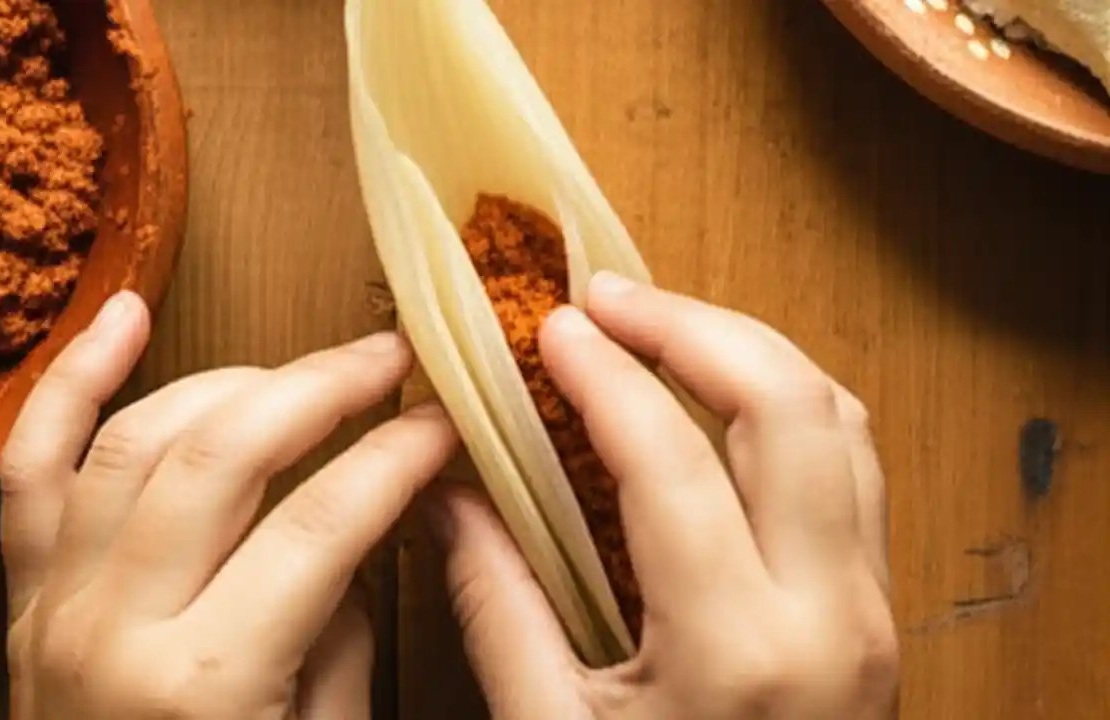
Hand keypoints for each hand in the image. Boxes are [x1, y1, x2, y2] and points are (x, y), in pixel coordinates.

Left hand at [0, 291, 456, 719]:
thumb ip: (342, 634)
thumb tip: (363, 527)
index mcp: (205, 686)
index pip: (323, 525)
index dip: (396, 457)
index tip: (445, 419)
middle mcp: (115, 627)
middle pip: (226, 455)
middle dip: (323, 388)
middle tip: (388, 359)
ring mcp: (55, 602)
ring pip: (135, 438)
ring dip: (230, 378)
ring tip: (302, 367)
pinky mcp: (24, 592)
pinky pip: (30, 464)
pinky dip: (72, 379)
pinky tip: (122, 313)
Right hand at [429, 273, 897, 718]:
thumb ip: (496, 605)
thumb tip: (444, 492)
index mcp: (738, 652)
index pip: (672, 457)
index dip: (605, 373)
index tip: (548, 329)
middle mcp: (828, 612)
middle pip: (789, 402)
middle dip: (690, 324)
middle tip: (604, 298)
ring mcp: (868, 604)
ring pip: (839, 416)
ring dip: (745, 350)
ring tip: (655, 326)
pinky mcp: (874, 602)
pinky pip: (851, 460)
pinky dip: (786, 399)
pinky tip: (718, 393)